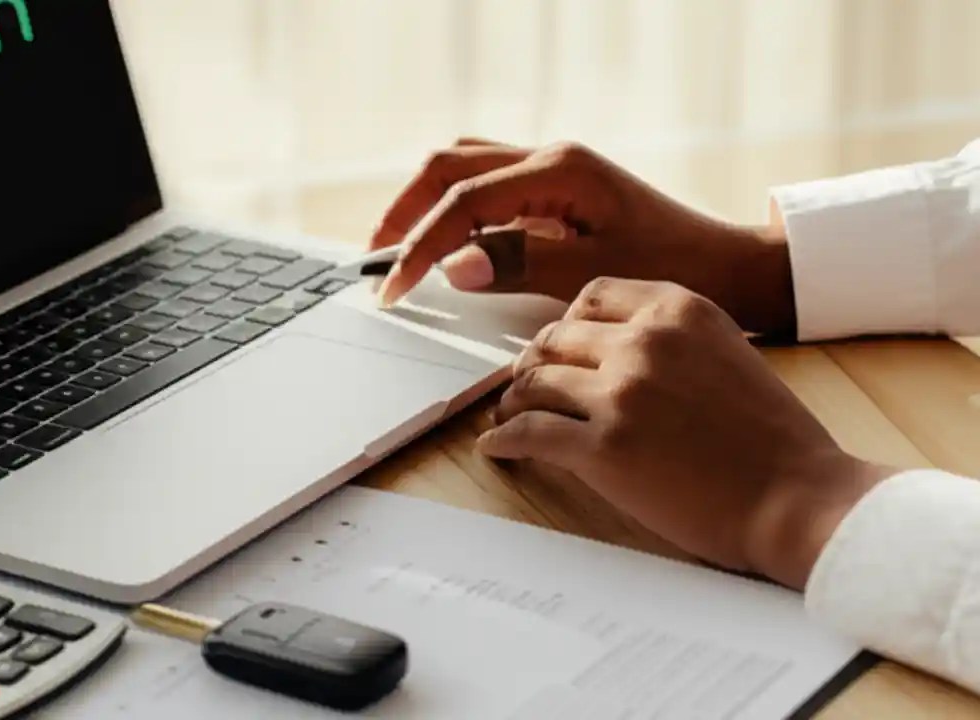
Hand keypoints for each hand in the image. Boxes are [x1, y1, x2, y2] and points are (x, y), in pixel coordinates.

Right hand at [370, 139, 795, 335]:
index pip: (463, 200)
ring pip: (463, 167)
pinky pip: (486, 186)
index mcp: (560, 171)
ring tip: (396, 250)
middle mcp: (551, 158)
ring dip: (423, 204)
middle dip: (405, 210)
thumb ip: (519, 264)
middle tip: (375, 261)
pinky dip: (452, 211)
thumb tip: (452, 265)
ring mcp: (552, 170)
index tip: (393, 288)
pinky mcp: (555, 190)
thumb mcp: (592, 275)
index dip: (420, 245)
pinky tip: (443, 246)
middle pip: (449, 165)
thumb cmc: (674, 270)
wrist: (726, 267)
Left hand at [478, 278, 892, 588]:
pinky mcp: (602, 448)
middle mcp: (645, 341)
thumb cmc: (772, 438)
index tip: (557, 345)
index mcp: (679, 308)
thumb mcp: (726, 352)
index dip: (566, 322)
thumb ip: (670, 339)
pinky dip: (505, 440)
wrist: (800, 499)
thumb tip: (608, 347)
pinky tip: (498, 447)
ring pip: (533, 382)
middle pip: (554, 336)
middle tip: (524, 385)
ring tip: (508, 415)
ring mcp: (621, 393)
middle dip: (533, 362)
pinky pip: (529, 434)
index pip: (592, 295)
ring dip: (513, 401)